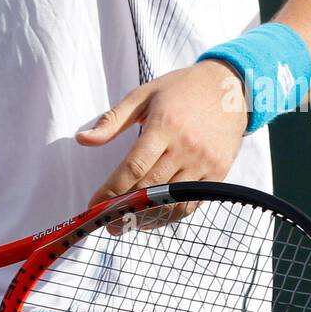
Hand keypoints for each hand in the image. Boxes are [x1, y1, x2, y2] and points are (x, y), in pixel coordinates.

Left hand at [77, 61, 247, 217]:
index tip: (94, 204)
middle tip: (106, 222)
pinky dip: (170, 215)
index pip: (134, 167)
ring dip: (147, 217)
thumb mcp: (143, 96)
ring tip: (127, 224)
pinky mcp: (219, 172)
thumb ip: (112, 120)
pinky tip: (153, 217)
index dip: (112, 189)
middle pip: (150, 187)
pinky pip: (191, 202)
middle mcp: (185, 146)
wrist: (227, 87)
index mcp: (164, 125)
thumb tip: (82, 140)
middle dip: (124, 208)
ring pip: (171, 200)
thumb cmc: (179, 90)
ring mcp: (204, 161)